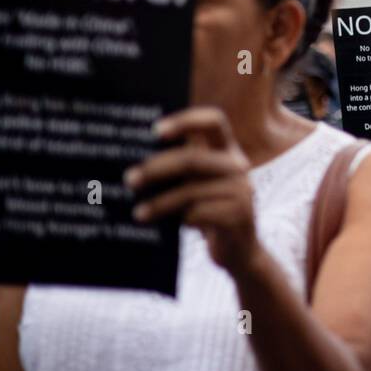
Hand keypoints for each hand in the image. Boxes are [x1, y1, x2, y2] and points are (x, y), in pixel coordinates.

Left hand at [124, 107, 260, 273]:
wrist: (239, 250)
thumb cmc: (209, 211)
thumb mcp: (200, 183)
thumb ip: (182, 167)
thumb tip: (135, 160)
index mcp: (228, 150)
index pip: (214, 121)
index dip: (185, 121)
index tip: (155, 131)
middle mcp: (238, 166)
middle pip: (193, 158)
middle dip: (156, 169)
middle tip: (130, 180)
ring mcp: (241, 191)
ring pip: (191, 191)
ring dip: (159, 203)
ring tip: (139, 213)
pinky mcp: (238, 216)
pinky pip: (198, 213)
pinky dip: (179, 220)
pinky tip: (170, 226)